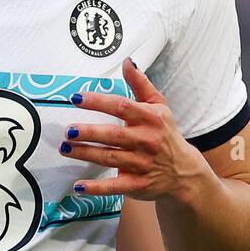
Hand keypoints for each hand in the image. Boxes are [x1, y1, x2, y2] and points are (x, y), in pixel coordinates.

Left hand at [58, 57, 201, 199]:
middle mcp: (146, 141)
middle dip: (90, 132)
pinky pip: (115, 186)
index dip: (98, 101)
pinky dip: (97, 188)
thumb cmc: (166, 134)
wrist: (184, 171)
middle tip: (69, 130)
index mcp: (150, 119)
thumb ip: (141, 85)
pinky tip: (79, 187)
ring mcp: (141, 164)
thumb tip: (127, 61)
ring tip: (65, 148)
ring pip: (109, 158)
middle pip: (113, 135)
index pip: (121, 107)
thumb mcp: (159, 106)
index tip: (76, 98)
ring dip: (85, 154)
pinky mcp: (137, 185)